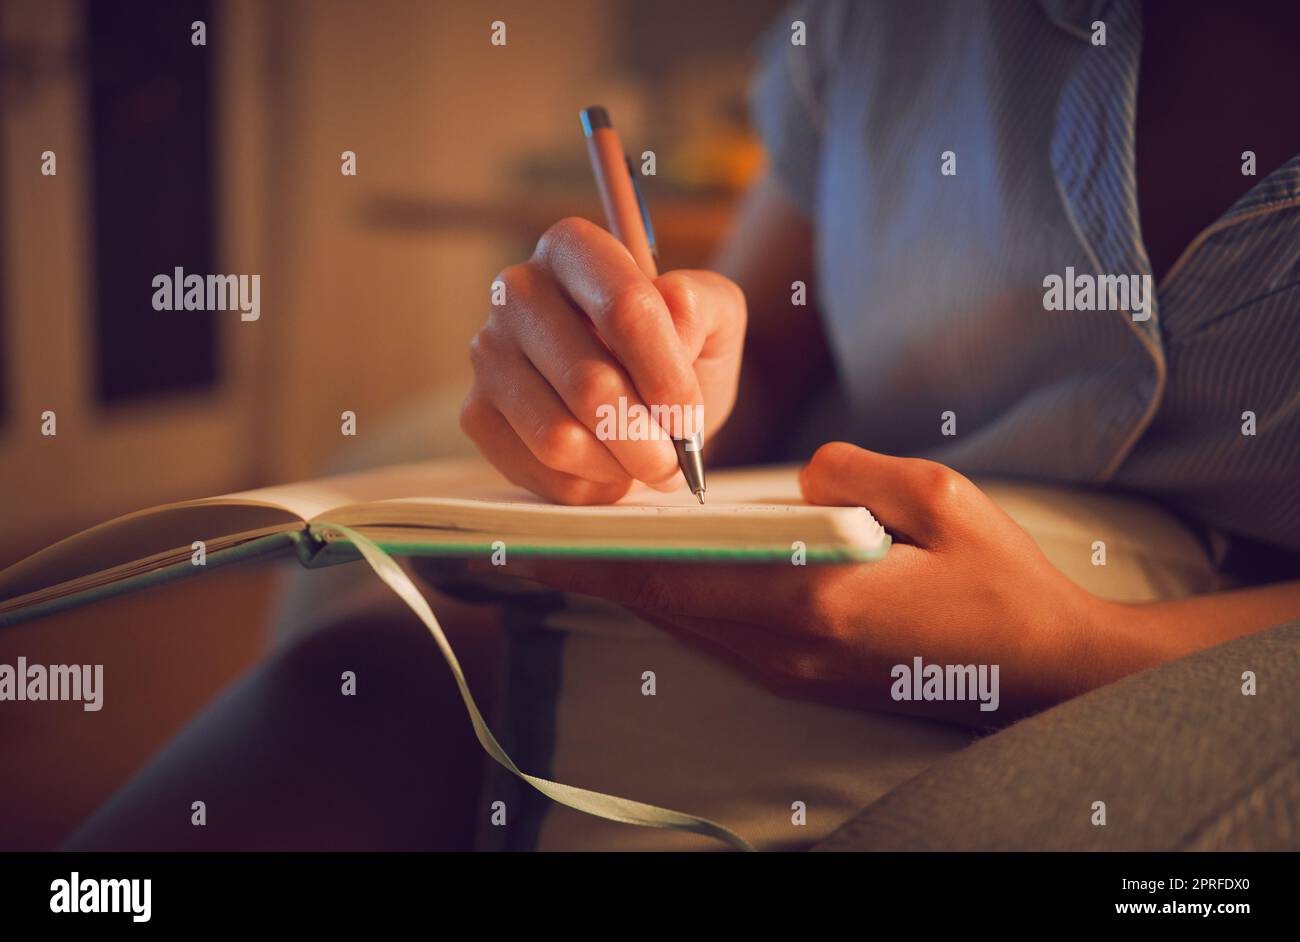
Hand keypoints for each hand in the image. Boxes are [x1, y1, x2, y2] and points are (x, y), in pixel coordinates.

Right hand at [460, 217, 746, 503]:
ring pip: (557, 437)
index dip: (665, 377)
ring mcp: (489, 353)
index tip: (688, 420)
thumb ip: (703, 307)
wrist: (646, 394)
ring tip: (643, 462)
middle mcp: (517, 290)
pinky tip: (607, 467)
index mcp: (575, 248)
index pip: (624, 308)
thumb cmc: (681, 349)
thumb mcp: (714, 314)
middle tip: (674, 461)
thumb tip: (673, 323)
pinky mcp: (477, 411)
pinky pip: (536, 469)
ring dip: (617, 466)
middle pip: (588, 383)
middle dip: (646, 439)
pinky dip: (586, 485)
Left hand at [491, 442, 1141, 724]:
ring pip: (681, 624)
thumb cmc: (1002, 587)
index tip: (533, 539)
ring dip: (625, 586)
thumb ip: (855, 473)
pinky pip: (712, 633)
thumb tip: (796, 477)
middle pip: (663, 606)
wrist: (1046, 675)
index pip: (678, 577)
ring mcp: (791, 671)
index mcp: (817, 603)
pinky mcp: (800, 676)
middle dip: (591, 571)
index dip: (598, 558)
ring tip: (570, 545)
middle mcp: (787, 649)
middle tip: (524, 536)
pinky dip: (668, 599)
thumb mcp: (943, 501)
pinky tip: (650, 568)